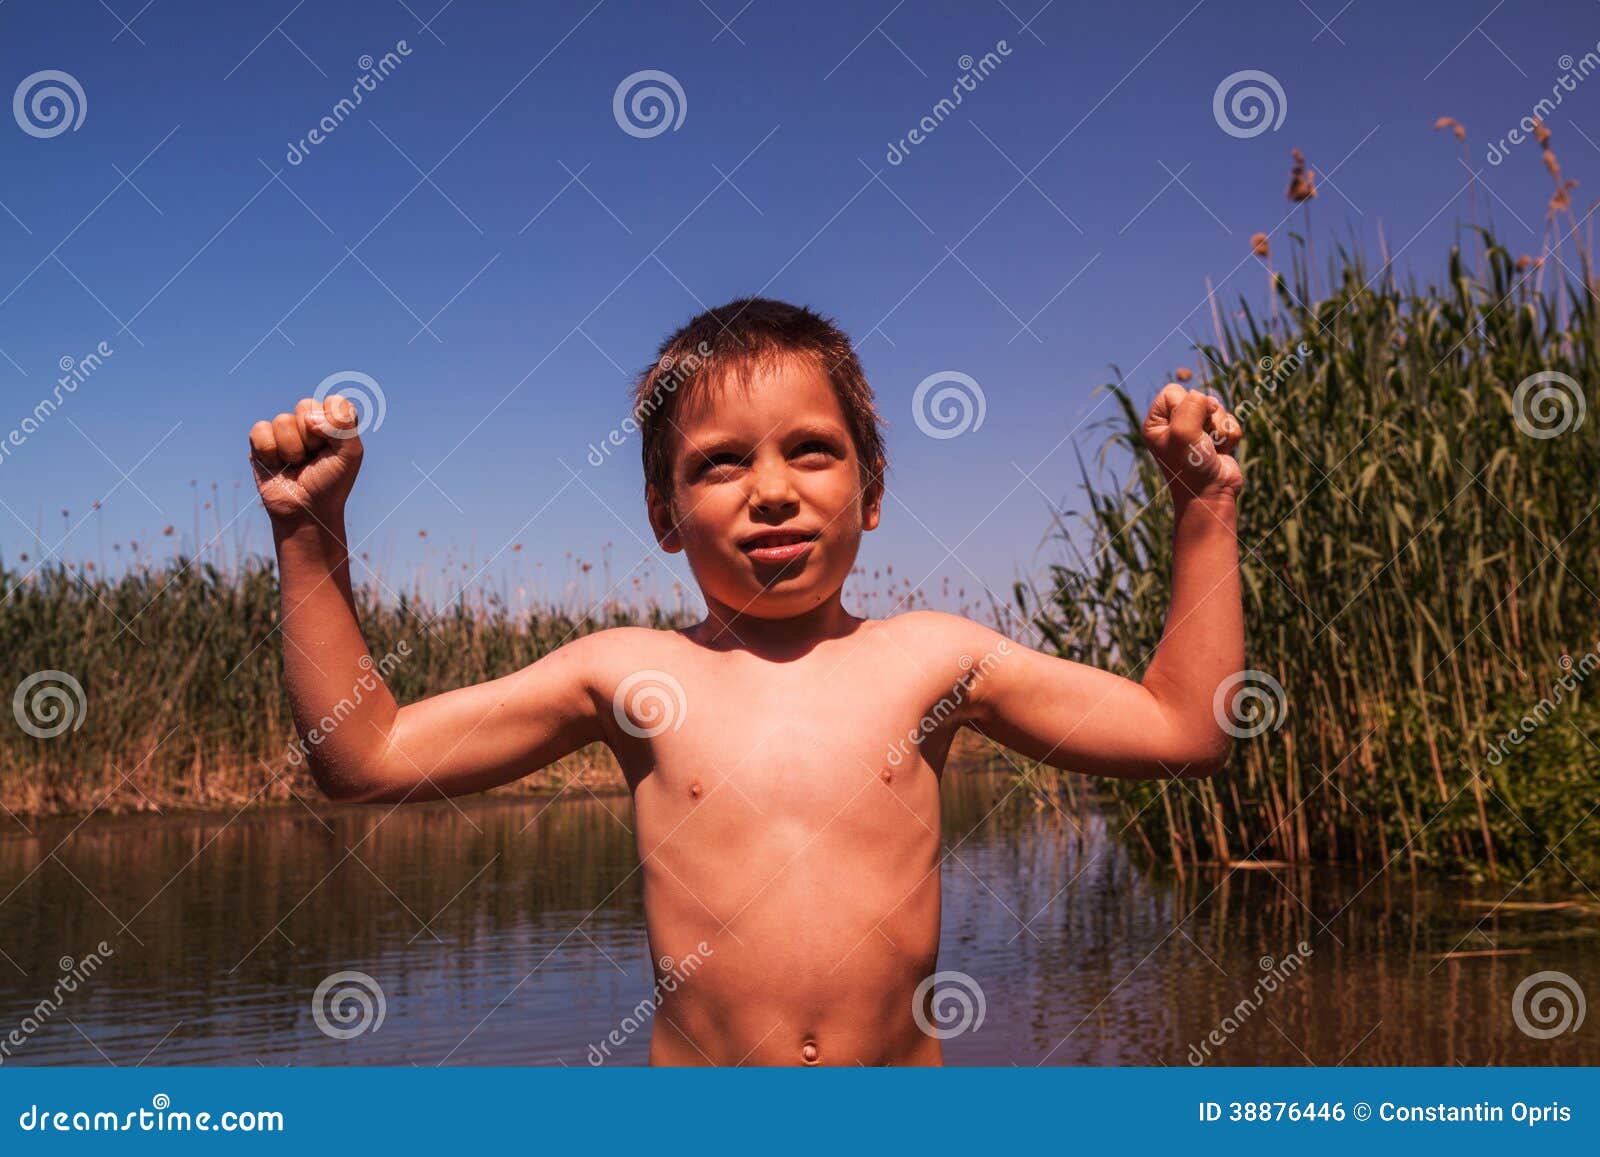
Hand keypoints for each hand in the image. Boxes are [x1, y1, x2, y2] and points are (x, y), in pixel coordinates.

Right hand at [249, 395, 363, 524]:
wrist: (306, 511)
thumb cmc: (331, 484)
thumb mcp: (350, 455)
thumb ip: (343, 427)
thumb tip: (310, 417)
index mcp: (334, 422)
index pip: (333, 402)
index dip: (333, 424)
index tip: (334, 447)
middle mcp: (310, 422)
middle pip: (305, 405)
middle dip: (311, 436)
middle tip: (314, 457)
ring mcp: (285, 431)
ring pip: (282, 420)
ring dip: (292, 449)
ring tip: (296, 464)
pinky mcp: (262, 442)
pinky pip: (260, 429)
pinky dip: (270, 451)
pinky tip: (277, 465)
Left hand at [1142, 383, 1242, 500]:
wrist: (1211, 494)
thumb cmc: (1191, 467)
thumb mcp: (1183, 432)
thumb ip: (1191, 404)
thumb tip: (1205, 398)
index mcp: (1156, 422)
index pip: (1173, 391)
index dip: (1185, 405)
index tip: (1185, 428)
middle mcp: (1174, 424)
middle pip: (1198, 396)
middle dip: (1206, 416)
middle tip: (1201, 439)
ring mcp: (1197, 429)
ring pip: (1217, 408)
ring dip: (1219, 428)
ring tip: (1211, 448)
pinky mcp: (1216, 436)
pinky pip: (1230, 420)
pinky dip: (1229, 436)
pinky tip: (1221, 452)